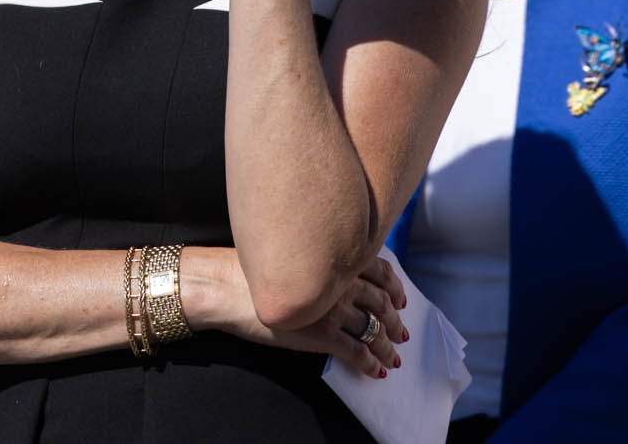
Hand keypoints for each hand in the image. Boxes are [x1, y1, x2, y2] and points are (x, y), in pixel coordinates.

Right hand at [189, 250, 407, 379]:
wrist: (225, 287)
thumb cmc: (248, 270)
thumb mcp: (291, 256)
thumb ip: (318, 261)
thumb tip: (332, 274)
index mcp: (333, 258)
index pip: (379, 269)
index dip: (394, 286)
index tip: (400, 297)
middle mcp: (339, 280)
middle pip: (382, 301)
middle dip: (395, 319)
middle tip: (401, 331)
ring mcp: (333, 307)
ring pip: (374, 328)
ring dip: (388, 344)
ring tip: (394, 355)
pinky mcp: (323, 334)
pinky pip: (357, 352)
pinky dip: (371, 363)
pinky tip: (377, 371)